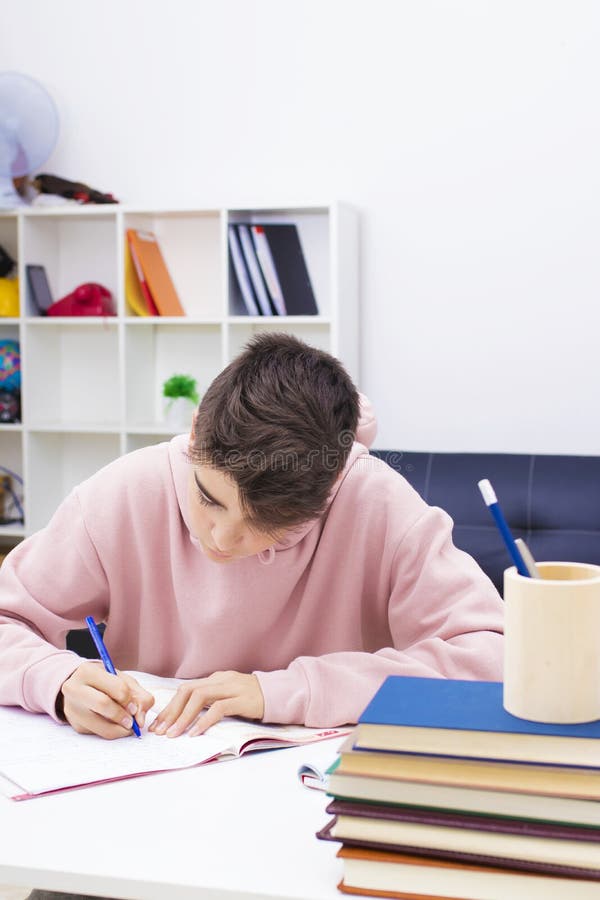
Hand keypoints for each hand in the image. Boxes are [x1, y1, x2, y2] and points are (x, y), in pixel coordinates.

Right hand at [60, 661, 154, 739]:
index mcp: (88, 672)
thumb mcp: (123, 680)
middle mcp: (75, 689)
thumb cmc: (105, 681)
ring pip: (100, 726)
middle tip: (132, 722)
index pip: (116, 687)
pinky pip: (97, 733)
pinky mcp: (75, 724)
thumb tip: (140, 720)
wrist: (80, 686)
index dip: (129, 700)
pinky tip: (114, 724)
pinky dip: (110, 732)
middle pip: (103, 705)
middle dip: (122, 716)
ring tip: (127, 726)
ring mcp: (72, 708)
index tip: (134, 707)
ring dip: (119, 729)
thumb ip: (139, 695)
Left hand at [148, 671, 264, 737]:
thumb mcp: (229, 695)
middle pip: (188, 690)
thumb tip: (186, 717)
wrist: (280, 694)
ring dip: (183, 717)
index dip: (170, 707)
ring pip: (199, 697)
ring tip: (173, 734)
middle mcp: (220, 680)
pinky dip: (204, 720)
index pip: (185, 689)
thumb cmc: (252, 699)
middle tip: (160, 731)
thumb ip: (211, 701)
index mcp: (215, 679)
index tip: (158, 724)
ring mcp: (232, 688)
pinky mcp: (242, 699)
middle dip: (171, 711)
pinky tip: (195, 733)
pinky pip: (219, 708)